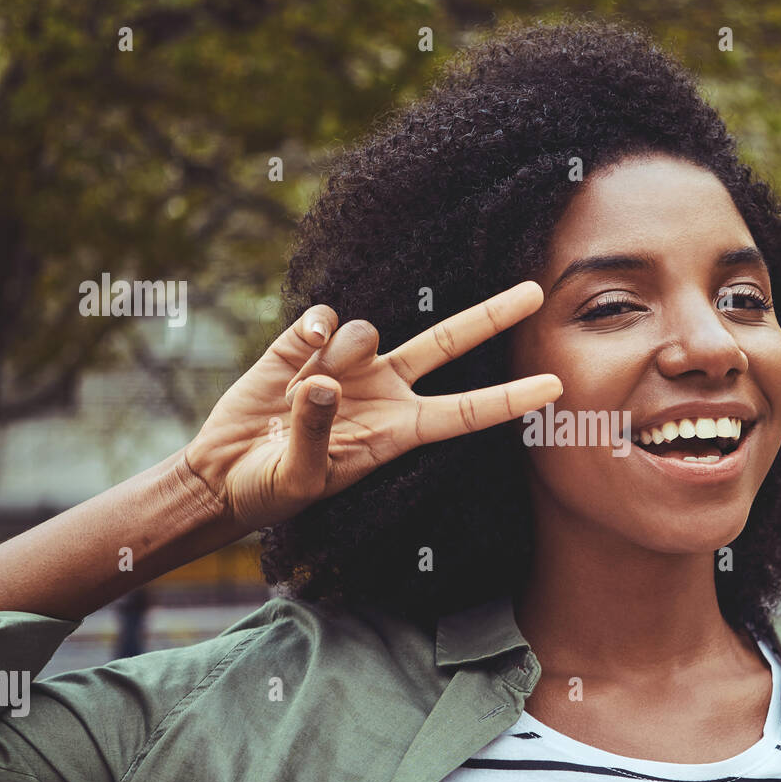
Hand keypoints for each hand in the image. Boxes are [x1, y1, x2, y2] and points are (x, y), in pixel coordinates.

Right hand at [183, 281, 561, 528]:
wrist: (224, 473)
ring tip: (304, 390)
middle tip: (536, 292)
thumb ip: (314, 433)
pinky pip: (323, 317)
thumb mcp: (296, 478)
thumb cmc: (270, 490)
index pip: (465, 413)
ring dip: (341, 351)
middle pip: (448, 345)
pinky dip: (310, 331)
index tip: (556, 387)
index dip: (510, 399)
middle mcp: (385, 391)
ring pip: (366, 329)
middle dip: (492, 317)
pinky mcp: (309, 344)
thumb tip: (324, 384)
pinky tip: (296, 355)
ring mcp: (350, 364)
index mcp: (396, 431)